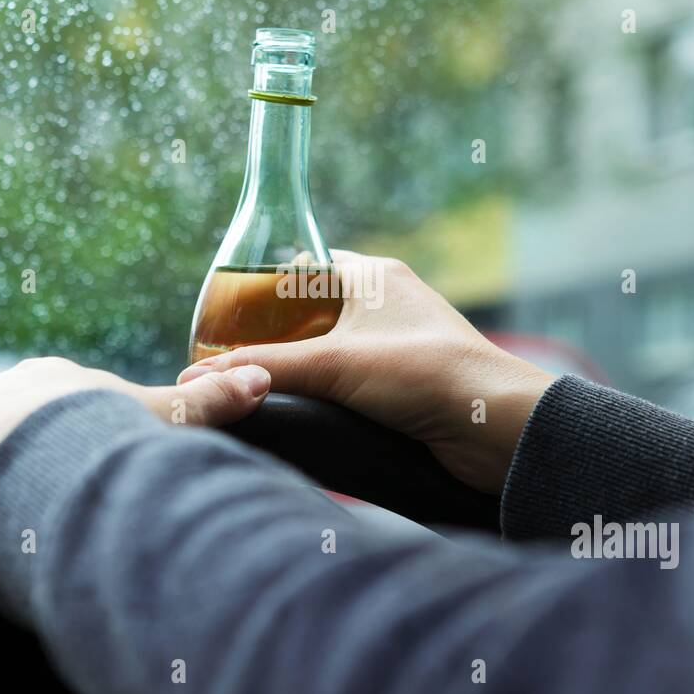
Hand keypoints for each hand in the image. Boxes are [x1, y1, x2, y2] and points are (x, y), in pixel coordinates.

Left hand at [0, 356, 270, 539]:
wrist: (40, 456)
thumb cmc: (108, 433)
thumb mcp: (167, 416)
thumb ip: (212, 399)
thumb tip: (262, 378)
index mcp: (46, 381)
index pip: (49, 418)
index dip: (64, 452)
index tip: (80, 481)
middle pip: (0, 443)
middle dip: (19, 475)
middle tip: (48, 511)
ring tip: (13, 530)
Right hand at [178, 252, 553, 492]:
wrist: (496, 428)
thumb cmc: (425, 374)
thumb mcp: (333, 365)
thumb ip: (265, 369)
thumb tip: (197, 380)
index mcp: (374, 275)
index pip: (305, 265)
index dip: (264, 287)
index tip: (225, 316)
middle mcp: (388, 304)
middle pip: (313, 314)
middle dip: (276, 339)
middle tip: (230, 362)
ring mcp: (399, 346)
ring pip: (333, 353)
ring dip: (302, 373)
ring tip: (256, 391)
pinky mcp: (407, 387)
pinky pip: (353, 384)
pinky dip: (327, 397)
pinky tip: (301, 415)